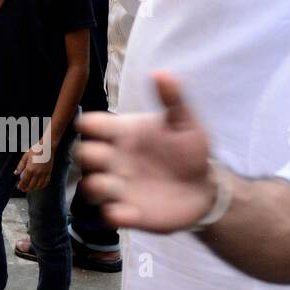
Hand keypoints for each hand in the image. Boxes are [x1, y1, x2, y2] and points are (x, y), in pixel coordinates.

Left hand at [15, 139, 53, 192]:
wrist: (47, 147)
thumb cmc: (36, 150)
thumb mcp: (25, 156)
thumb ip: (20, 166)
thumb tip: (16, 173)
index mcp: (30, 169)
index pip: (24, 181)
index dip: (21, 185)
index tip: (19, 187)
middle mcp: (37, 173)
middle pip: (31, 185)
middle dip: (26, 189)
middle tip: (23, 189)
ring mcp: (44, 174)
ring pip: (38, 186)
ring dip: (34, 189)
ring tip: (30, 188)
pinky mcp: (49, 173)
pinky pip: (46, 183)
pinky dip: (42, 186)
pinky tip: (39, 186)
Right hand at [76, 73, 214, 231]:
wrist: (206, 188)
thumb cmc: (191, 150)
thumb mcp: (186, 122)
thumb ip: (173, 99)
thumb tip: (161, 72)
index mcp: (123, 133)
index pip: (93, 125)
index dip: (88, 124)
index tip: (91, 126)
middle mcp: (115, 160)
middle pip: (83, 156)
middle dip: (87, 155)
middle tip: (105, 156)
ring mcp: (119, 187)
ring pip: (90, 188)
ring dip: (95, 186)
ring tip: (112, 184)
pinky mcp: (129, 213)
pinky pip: (111, 216)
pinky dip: (115, 214)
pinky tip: (130, 212)